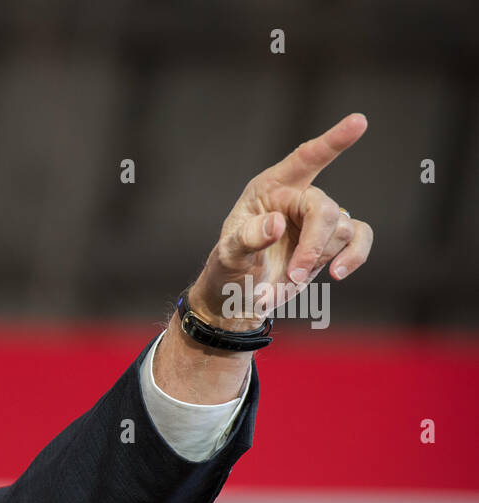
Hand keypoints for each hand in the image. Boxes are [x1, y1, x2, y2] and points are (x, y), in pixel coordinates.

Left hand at [188, 113, 374, 328]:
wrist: (241, 295)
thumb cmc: (230, 268)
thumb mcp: (228, 255)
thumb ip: (247, 238)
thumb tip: (277, 223)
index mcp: (270, 188)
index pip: (304, 159)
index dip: (332, 142)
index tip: (358, 122)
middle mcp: (297, 197)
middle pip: (324, 210)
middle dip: (313, 245)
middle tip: (293, 275)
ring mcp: (317, 218)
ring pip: (340, 230)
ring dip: (317, 260)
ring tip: (288, 280)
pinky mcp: (332, 239)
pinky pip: (360, 237)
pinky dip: (354, 256)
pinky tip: (338, 272)